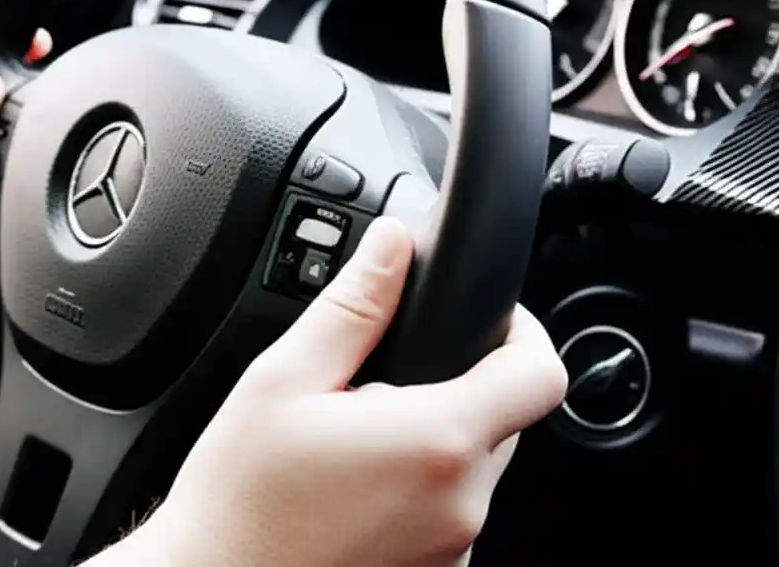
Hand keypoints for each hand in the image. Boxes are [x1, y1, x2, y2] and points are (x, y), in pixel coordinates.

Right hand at [113, 218, 567, 566]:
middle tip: (376, 388)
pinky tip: (353, 493)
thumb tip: (391, 243)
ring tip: (353, 449)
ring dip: (432, 445)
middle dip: (456, 389)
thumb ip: (353, 307)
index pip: (541, 374)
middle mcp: (462, 505)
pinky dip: (417, 493)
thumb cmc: (238, 504)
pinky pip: (449, 515)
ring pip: (474, 471)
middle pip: (505, 419)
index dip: (524, 333)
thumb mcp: (284, 382)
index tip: (487, 321)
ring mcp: (453, 552)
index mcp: (437, 442)